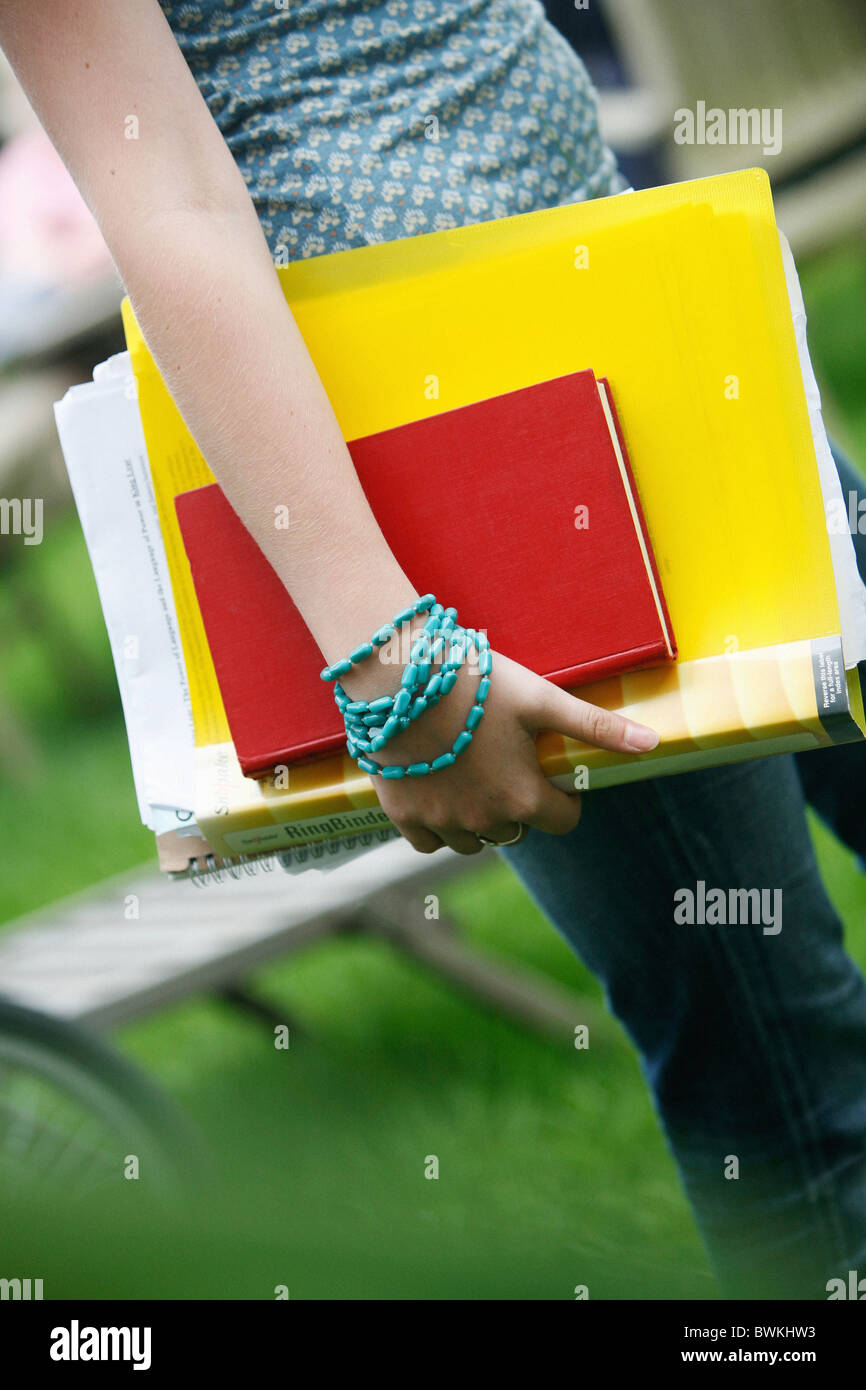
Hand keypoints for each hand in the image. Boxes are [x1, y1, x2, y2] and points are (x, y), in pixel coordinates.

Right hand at [360, 648, 658, 855]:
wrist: (397, 678)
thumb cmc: (475, 683)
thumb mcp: (541, 699)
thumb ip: (595, 726)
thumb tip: (652, 744)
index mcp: (524, 797)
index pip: (563, 820)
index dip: (563, 797)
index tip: (550, 771)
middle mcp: (485, 821)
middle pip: (517, 831)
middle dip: (520, 806)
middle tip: (507, 763)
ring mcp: (443, 822)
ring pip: (474, 842)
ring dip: (480, 819)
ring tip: (473, 776)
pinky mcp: (404, 817)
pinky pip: (430, 842)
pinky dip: (438, 827)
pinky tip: (439, 791)